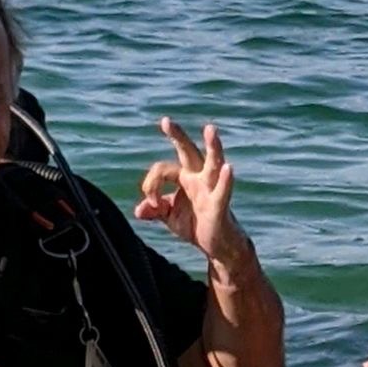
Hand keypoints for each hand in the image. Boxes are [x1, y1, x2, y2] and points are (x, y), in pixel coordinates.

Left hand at [137, 119, 241, 261]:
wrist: (217, 246)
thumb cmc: (195, 224)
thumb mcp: (169, 217)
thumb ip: (154, 210)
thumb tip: (139, 211)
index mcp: (184, 177)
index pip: (161, 170)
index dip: (151, 185)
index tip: (150, 203)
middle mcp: (198, 177)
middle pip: (187, 151)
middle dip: (177, 136)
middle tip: (165, 121)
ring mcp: (210, 189)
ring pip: (212, 163)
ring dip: (212, 146)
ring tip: (210, 129)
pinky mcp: (219, 206)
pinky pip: (222, 191)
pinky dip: (225, 180)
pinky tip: (228, 168)